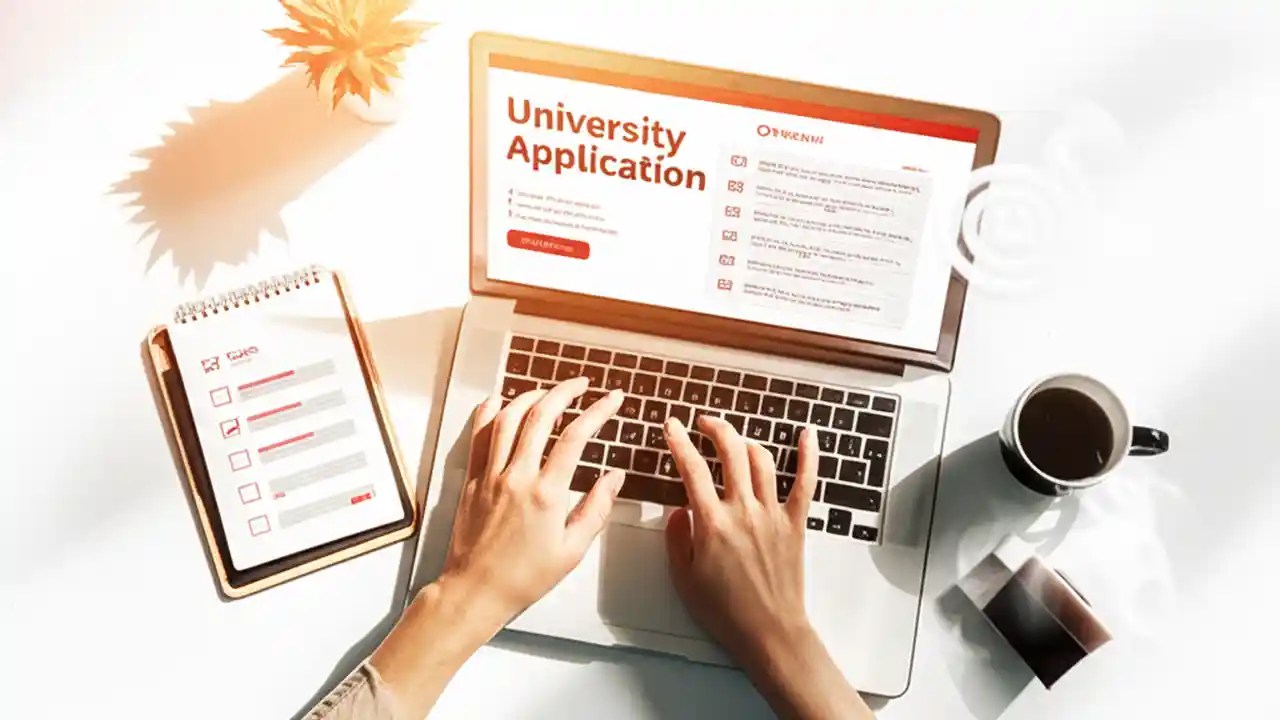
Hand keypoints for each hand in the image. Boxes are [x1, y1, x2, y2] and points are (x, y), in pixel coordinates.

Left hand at [441, 377, 625, 623]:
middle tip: (581, 384)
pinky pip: (479, 435)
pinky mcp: (473, 480)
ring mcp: (491, 475)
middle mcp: (517, 477)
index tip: (611, 399)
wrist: (475, 591)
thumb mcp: (572, 550)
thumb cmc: (523, 578)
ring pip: (508, 418)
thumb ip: (596, 509)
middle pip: (541, 416)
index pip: (576, 437)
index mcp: (546, 494)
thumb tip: (614, 479)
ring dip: (530, 396)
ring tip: (547, 392)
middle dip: (564, 391)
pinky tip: (500, 402)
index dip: (597, 411)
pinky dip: (490, 412)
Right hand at [663, 415, 818, 668]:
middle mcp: (743, 510)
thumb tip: (677, 511)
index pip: (691, 469)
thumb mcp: (683, 578)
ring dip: (745, 440)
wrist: (768, 631)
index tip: (671, 427)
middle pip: (730, 451)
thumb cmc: (725, 611)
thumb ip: (676, 539)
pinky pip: (805, 482)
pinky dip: (808, 455)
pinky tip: (807, 435)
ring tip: (734, 438)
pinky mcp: (794, 524)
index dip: (679, 442)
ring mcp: (772, 514)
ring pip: (761, 460)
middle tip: (703, 422)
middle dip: (714, 428)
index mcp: (712, 523)